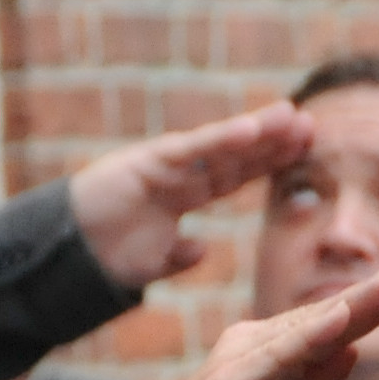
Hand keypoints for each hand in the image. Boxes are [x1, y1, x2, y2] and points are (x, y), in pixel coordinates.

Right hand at [54, 264, 378, 379]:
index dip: (372, 308)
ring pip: (307, 325)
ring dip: (353, 304)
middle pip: (324, 316)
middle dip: (372, 296)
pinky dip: (313, 334)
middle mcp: (256, 343)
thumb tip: (351, 349)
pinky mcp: (233, 379)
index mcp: (271, 352)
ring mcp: (243, 357)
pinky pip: (280, 352)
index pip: (330, 326)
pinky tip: (343, 317)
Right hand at [69, 104, 321, 288]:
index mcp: (184, 195)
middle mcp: (179, 174)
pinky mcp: (149, 161)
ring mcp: (166, 165)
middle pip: (235, 155)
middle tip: (311, 125)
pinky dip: (222, 138)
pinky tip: (253, 128)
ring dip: (257, 132)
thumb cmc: (104, 257)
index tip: (304, 151)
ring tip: (292, 117)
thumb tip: (203, 248)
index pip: (236, 174)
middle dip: (272, 142)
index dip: (268, 163)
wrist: (67, 257)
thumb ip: (179, 254)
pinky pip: (193, 149)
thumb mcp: (153, 262)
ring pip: (221, 146)